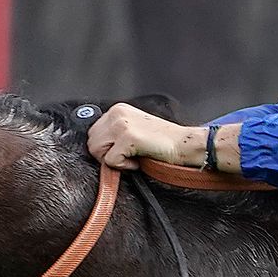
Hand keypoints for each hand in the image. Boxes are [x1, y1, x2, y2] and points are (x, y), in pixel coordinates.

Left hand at [86, 104, 200, 169]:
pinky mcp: (127, 137)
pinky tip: (140, 159)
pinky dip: (125, 166)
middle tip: (128, 156)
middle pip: (92, 143)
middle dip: (106, 155)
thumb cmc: (164, 141)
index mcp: (118, 110)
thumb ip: (115, 133)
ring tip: (134, 157)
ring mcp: (121, 124)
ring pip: (97, 151)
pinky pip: (111, 161)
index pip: (93, 134)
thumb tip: (98, 148)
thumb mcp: (135, 129)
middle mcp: (117, 113)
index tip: (123, 151)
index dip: (106, 148)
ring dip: (114, 160)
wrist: (185, 144)